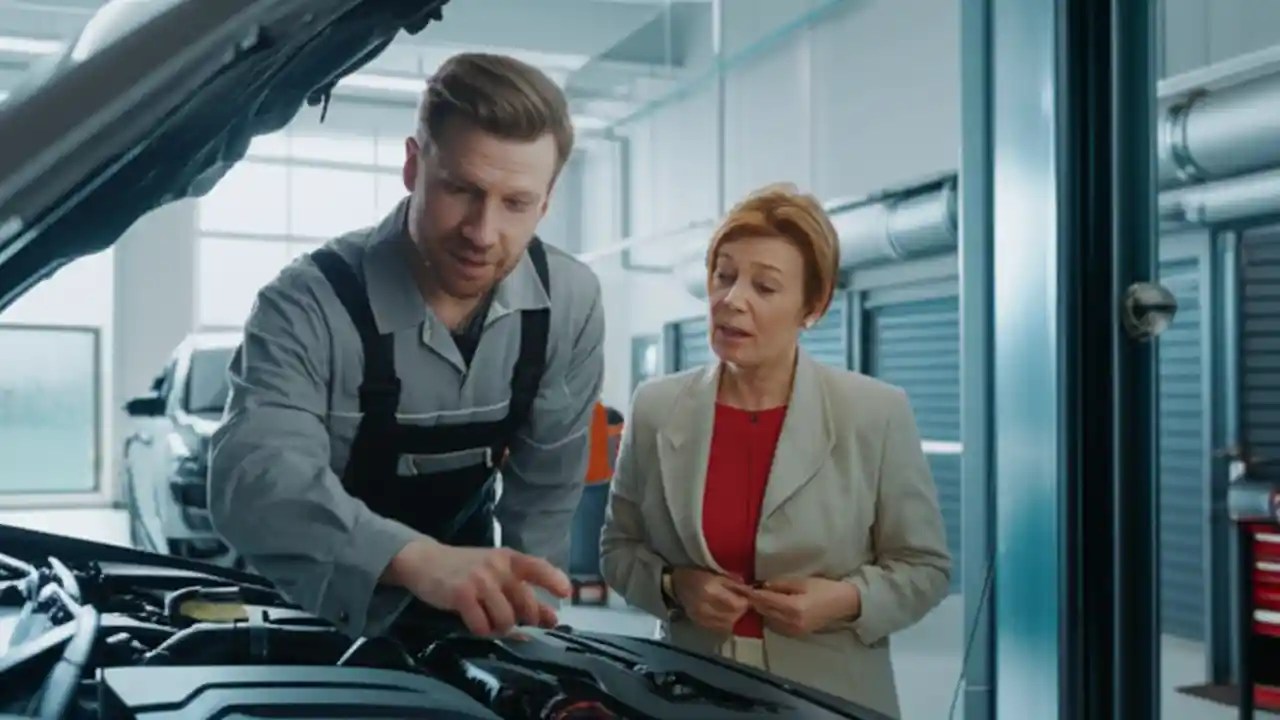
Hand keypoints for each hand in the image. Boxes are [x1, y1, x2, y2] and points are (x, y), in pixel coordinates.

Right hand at [384, 538, 570, 635]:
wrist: (425, 561)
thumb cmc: (466, 568)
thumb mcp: (496, 573)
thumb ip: (522, 592)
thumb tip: (551, 618)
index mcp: (509, 558)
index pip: (539, 567)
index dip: (555, 581)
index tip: (565, 594)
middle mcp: (497, 567)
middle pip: (525, 604)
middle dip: (525, 620)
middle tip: (515, 623)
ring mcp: (479, 580)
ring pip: (505, 619)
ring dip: (500, 628)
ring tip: (490, 622)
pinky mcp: (461, 595)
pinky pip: (482, 625)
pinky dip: (481, 631)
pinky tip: (475, 623)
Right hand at [671, 567, 750, 632]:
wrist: (676, 586)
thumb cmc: (697, 575)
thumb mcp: (716, 574)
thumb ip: (733, 582)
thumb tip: (750, 590)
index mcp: (711, 591)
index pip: (736, 604)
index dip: (745, 602)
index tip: (747, 597)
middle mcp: (706, 607)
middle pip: (733, 616)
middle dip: (740, 610)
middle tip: (740, 603)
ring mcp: (702, 618)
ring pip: (727, 624)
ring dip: (733, 617)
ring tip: (732, 609)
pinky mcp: (700, 624)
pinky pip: (719, 628)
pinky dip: (725, 623)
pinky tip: (723, 615)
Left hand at [746, 577, 860, 637]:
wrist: (843, 604)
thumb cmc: (824, 589)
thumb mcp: (802, 581)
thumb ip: (781, 584)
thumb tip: (763, 586)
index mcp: (793, 607)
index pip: (766, 600)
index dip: (753, 594)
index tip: (741, 588)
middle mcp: (791, 622)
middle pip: (765, 611)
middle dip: (754, 602)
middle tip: (744, 592)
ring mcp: (794, 631)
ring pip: (768, 620)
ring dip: (761, 610)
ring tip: (755, 599)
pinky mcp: (796, 634)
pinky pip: (776, 626)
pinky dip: (770, 617)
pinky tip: (769, 608)